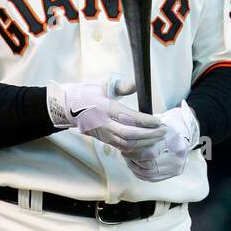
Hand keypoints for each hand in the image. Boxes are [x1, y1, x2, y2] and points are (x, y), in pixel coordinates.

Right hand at [46, 75, 165, 153]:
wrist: (67, 108)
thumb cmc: (86, 93)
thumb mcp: (103, 84)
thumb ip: (122, 85)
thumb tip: (137, 83)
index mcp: (105, 108)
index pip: (129, 117)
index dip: (146, 121)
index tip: (158, 121)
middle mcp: (104, 124)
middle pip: (130, 134)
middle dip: (149, 135)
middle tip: (163, 131)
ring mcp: (104, 134)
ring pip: (127, 144)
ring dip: (145, 142)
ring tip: (158, 137)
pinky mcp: (105, 140)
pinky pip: (122, 147)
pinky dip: (136, 148)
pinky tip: (145, 144)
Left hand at [123, 102, 198, 181]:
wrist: (181, 135)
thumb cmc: (166, 129)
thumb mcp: (156, 126)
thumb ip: (144, 135)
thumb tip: (126, 143)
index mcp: (174, 141)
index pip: (150, 152)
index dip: (135, 152)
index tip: (126, 147)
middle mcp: (178, 156)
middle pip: (148, 164)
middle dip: (133, 159)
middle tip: (125, 153)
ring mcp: (177, 167)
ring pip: (148, 173)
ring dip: (134, 167)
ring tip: (128, 159)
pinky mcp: (174, 173)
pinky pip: (152, 178)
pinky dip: (140, 173)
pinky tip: (135, 166)